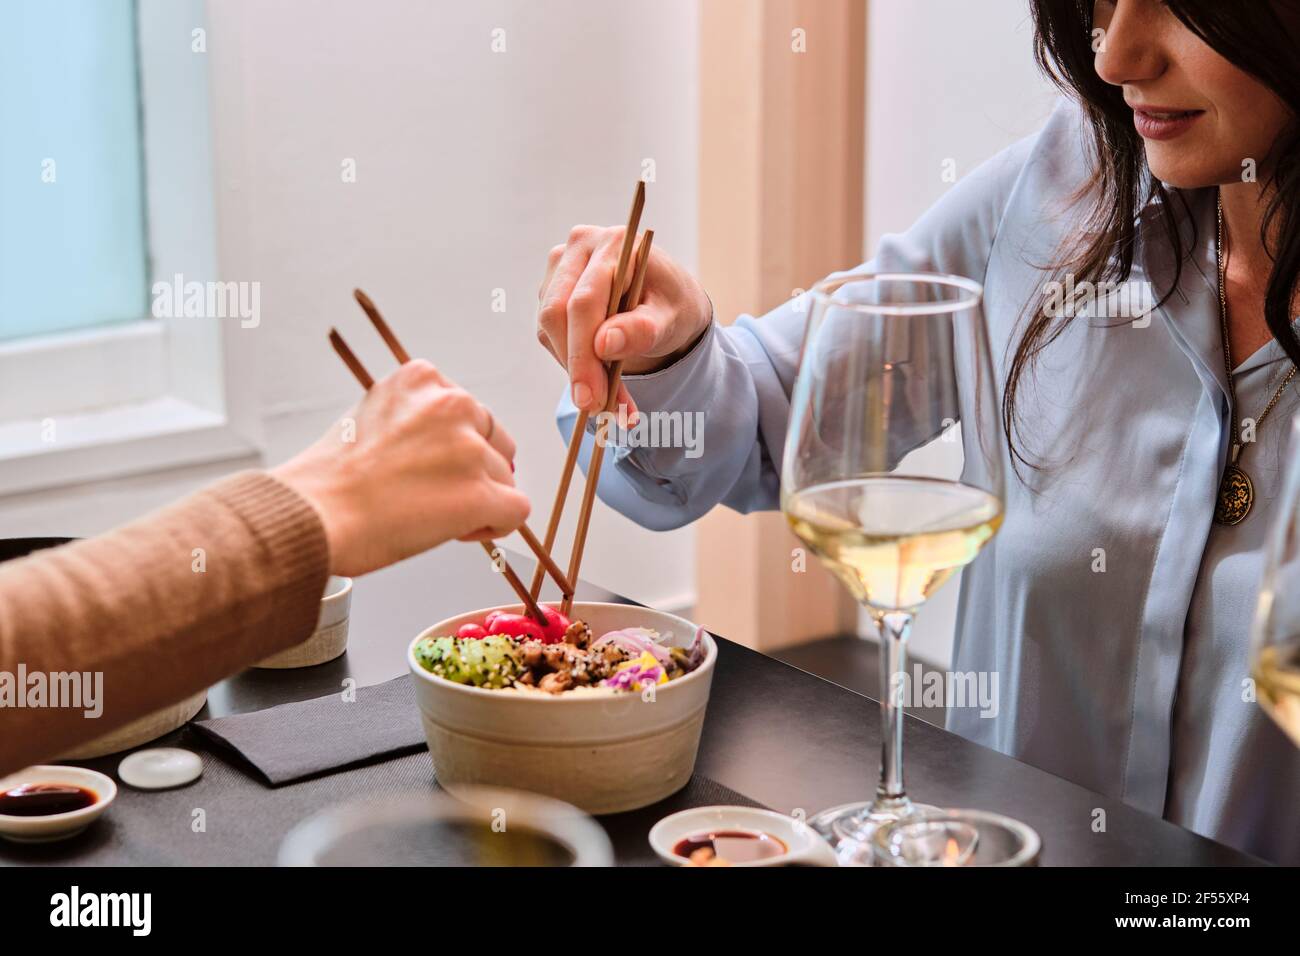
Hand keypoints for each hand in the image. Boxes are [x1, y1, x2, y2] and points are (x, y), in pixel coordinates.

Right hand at [273, 360, 529, 576]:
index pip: (467, 412)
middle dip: (474, 471)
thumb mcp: (372, 415)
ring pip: (504, 479)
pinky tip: (458, 531)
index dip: (453, 447)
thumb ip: (417, 419)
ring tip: (430, 516)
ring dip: (478, 502)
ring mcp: (469, 449)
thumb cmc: (331, 480)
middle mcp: (452, 403)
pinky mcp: (479, 492)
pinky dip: (496, 525)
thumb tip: (450, 447)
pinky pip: (516, 510)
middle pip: (495, 442)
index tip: (422, 467)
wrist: (312, 515)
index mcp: (422, 378)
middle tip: (430, 496)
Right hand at [536, 225, 711, 414]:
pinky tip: (599, 382)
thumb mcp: (672, 318)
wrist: (665, 302)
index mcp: (614, 245)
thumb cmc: (672, 304)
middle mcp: (580, 249)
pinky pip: (552, 336)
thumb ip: (642, 329)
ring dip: (576, 372)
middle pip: (557, 313)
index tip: (591, 398)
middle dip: (576, 368)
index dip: (583, 353)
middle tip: (597, 410)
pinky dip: (574, 366)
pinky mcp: (551, 293)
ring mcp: (561, 270)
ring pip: (550, 328)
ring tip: (611, 404)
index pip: (585, 301)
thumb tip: (604, 345)